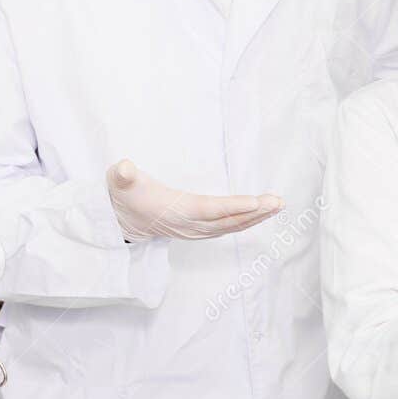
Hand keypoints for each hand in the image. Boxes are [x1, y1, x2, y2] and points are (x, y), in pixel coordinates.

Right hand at [106, 160, 281, 240]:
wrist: (123, 221)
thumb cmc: (126, 196)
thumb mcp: (120, 183)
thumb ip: (123, 175)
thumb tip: (124, 167)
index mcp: (176, 211)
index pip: (209, 209)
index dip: (233, 207)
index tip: (256, 202)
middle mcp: (190, 225)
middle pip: (227, 220)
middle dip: (255, 212)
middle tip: (278, 201)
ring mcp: (197, 230)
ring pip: (232, 226)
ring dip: (256, 217)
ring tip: (277, 205)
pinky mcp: (201, 230)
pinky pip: (229, 227)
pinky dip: (247, 221)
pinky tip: (261, 212)